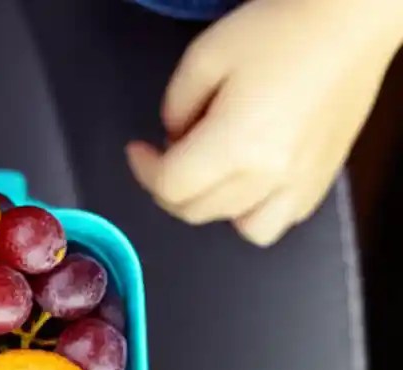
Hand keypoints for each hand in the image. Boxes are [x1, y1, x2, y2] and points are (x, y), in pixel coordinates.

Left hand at [127, 0, 402, 246]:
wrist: (349, 23)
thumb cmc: (279, 30)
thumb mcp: (204, 57)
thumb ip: (175, 106)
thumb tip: (173, 139)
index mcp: (236, 145)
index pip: (170, 187)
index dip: (144, 171)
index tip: (139, 150)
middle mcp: (270, 174)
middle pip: (198, 211)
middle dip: (171, 187)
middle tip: (172, 153)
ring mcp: (302, 181)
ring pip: (244, 228)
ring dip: (216, 206)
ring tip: (214, 171)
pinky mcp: (324, 178)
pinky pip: (284, 219)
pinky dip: (259, 208)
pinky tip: (253, 177)